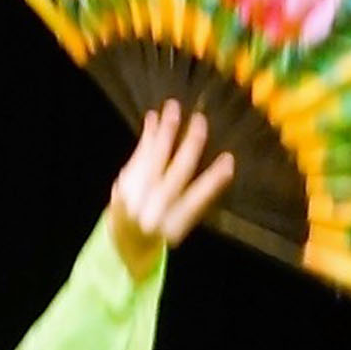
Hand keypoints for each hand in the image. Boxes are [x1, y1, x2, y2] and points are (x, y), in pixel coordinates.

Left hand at [106, 100, 237, 281]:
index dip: (212, 181)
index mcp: (173, 225)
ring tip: (172, 109)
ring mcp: (133, 197)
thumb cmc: (161, 227)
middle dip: (189, 146)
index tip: (229, 160)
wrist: (121, 240)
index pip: (196, 200)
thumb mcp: (182, 222)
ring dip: (163, 133)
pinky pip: (136, 158)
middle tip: (200, 120)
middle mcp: (151, 211)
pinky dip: (145, 138)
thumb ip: (198, 199)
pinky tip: (152, 119)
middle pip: (174, 175)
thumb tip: (225, 165)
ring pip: (151, 160)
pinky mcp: (121, 184)